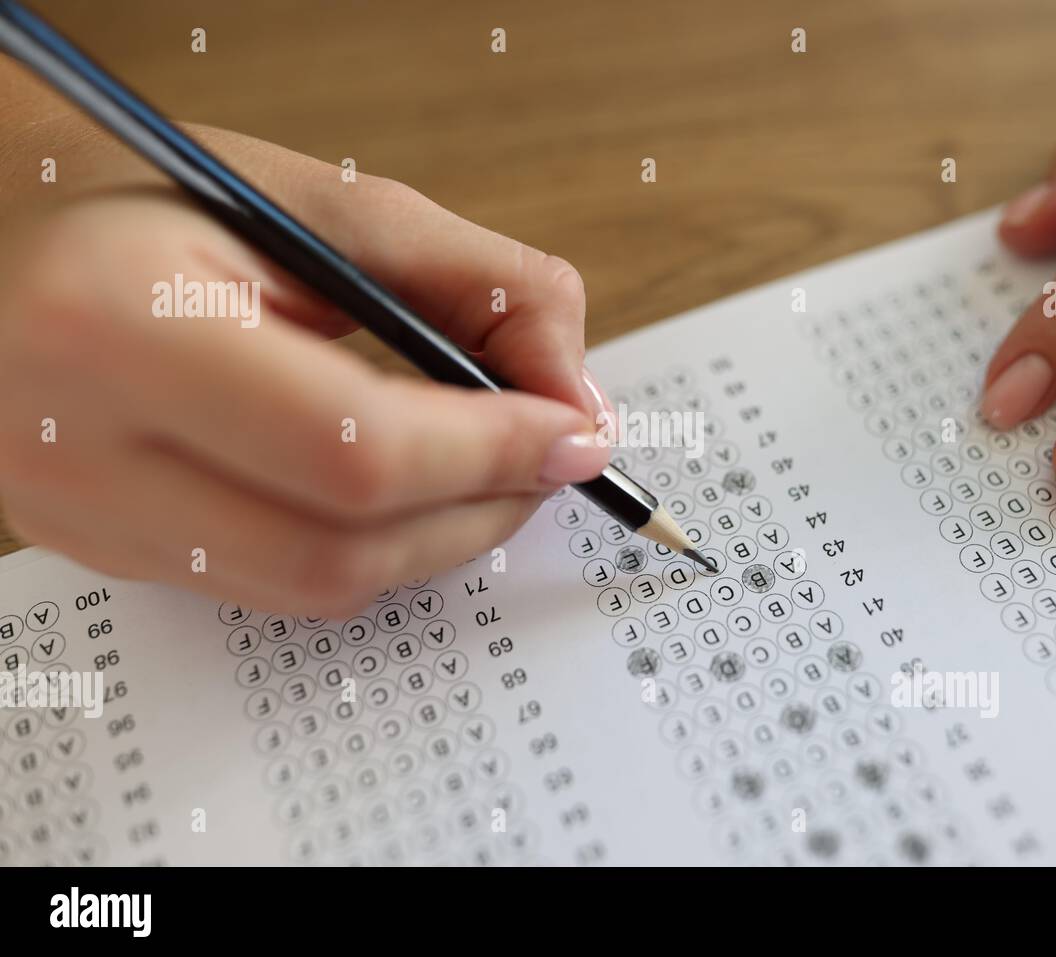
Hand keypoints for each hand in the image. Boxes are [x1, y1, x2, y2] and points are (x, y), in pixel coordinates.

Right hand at [0, 122, 612, 615]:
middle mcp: (80, 449)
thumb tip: (572, 394)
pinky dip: (370, 547)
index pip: (356, 448)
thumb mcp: (311, 201)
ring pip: (313, 591)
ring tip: (492, 469)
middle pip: (341, 550)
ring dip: (436, 541)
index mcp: (118, 328)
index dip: (491, 451)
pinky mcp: (104, 551)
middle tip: (549, 457)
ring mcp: (84, 520)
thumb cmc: (150, 194)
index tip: (578, 433)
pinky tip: (405, 489)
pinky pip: (275, 588)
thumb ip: (468, 280)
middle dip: (480, 510)